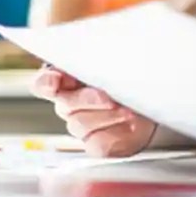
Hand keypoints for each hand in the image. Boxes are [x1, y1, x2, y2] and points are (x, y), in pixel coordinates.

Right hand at [30, 66, 156, 156]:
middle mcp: (69, 104)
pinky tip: (129, 123)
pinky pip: (97, 143)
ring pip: (82, 124)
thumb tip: (99, 53)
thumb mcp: (117, 62)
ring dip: (109, 115)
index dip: (46, 82)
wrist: (152, 104)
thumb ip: (102, 58)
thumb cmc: (129, 78)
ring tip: (128, 109)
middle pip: (66, 105)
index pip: (43, 83)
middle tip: (109, 97)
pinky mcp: (96, 144)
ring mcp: (80, 125)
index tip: (54, 80)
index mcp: (67, 79)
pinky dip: (116, 132)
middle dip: (89, 99)